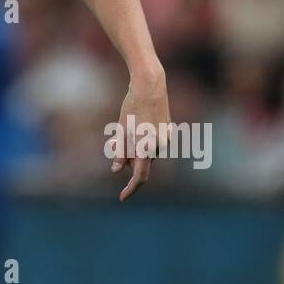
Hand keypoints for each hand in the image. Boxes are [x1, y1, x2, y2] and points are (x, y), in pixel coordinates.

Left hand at [110, 66, 169, 201]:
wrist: (150, 86)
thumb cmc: (133, 106)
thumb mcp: (122, 129)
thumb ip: (120, 151)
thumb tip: (116, 170)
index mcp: (145, 147)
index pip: (139, 176)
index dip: (130, 189)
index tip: (122, 197)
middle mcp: (159, 146)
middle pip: (141, 162)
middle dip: (129, 158)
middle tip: (115, 143)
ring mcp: (166, 139)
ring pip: (148, 152)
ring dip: (137, 148)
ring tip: (128, 126)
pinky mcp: (168, 131)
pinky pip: (154, 143)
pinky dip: (145, 140)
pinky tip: (140, 122)